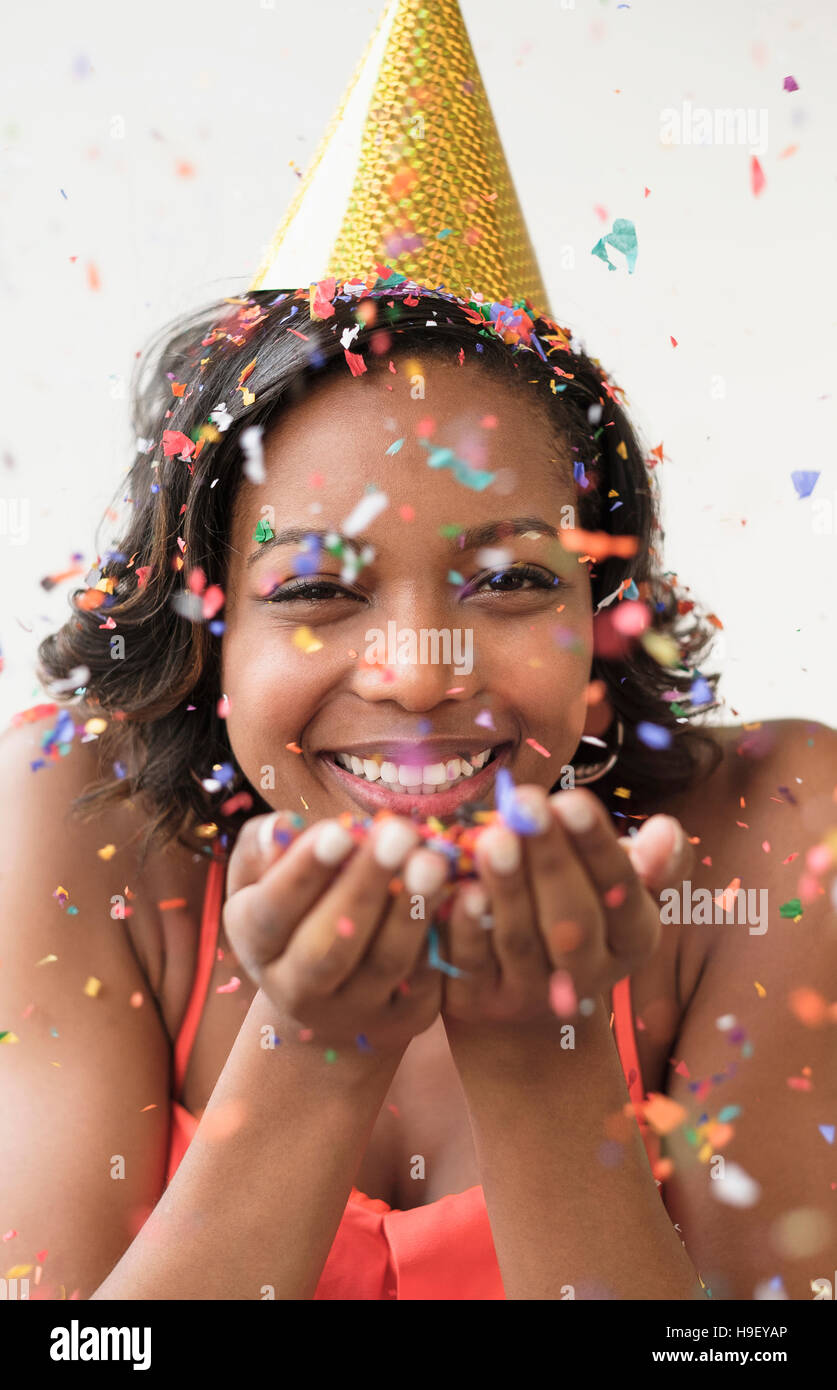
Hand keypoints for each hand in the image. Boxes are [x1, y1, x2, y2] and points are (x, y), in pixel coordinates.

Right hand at [223, 810, 450, 1055]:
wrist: (328, 998)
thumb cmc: (296, 910)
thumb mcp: (260, 878)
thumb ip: (262, 846)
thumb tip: (284, 828)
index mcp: (257, 944)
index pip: (272, 913)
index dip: (304, 874)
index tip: (340, 831)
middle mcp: (297, 990)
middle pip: (330, 946)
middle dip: (365, 886)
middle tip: (398, 832)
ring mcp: (353, 1012)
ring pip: (385, 963)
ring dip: (411, 909)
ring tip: (432, 859)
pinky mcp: (403, 1021)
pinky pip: (428, 980)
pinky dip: (446, 937)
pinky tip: (463, 895)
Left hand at [438, 785, 691, 1025]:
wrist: (523, 1001)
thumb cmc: (577, 910)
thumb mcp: (623, 888)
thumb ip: (652, 859)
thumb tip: (665, 831)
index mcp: (632, 938)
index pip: (622, 890)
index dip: (596, 846)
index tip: (573, 800)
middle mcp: (587, 974)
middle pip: (573, 919)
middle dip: (551, 858)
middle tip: (526, 804)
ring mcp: (530, 994)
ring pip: (521, 939)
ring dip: (508, 886)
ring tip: (494, 836)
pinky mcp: (479, 1001)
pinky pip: (472, 963)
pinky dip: (467, 926)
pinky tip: (463, 888)